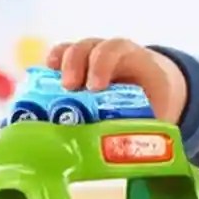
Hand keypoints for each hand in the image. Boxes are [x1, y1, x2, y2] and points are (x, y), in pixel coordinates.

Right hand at [45, 38, 187, 122]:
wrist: (156, 87)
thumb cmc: (156, 100)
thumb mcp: (157, 110)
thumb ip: (145, 124)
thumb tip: (131, 150)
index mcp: (134, 58)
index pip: (114, 50)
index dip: (102, 65)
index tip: (95, 87)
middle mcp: (109, 53)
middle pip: (89, 48)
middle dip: (77, 65)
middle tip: (70, 88)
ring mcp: (91, 58)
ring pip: (72, 51)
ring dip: (61, 68)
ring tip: (54, 89)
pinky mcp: (77, 69)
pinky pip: (59, 62)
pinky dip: (49, 71)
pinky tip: (41, 83)